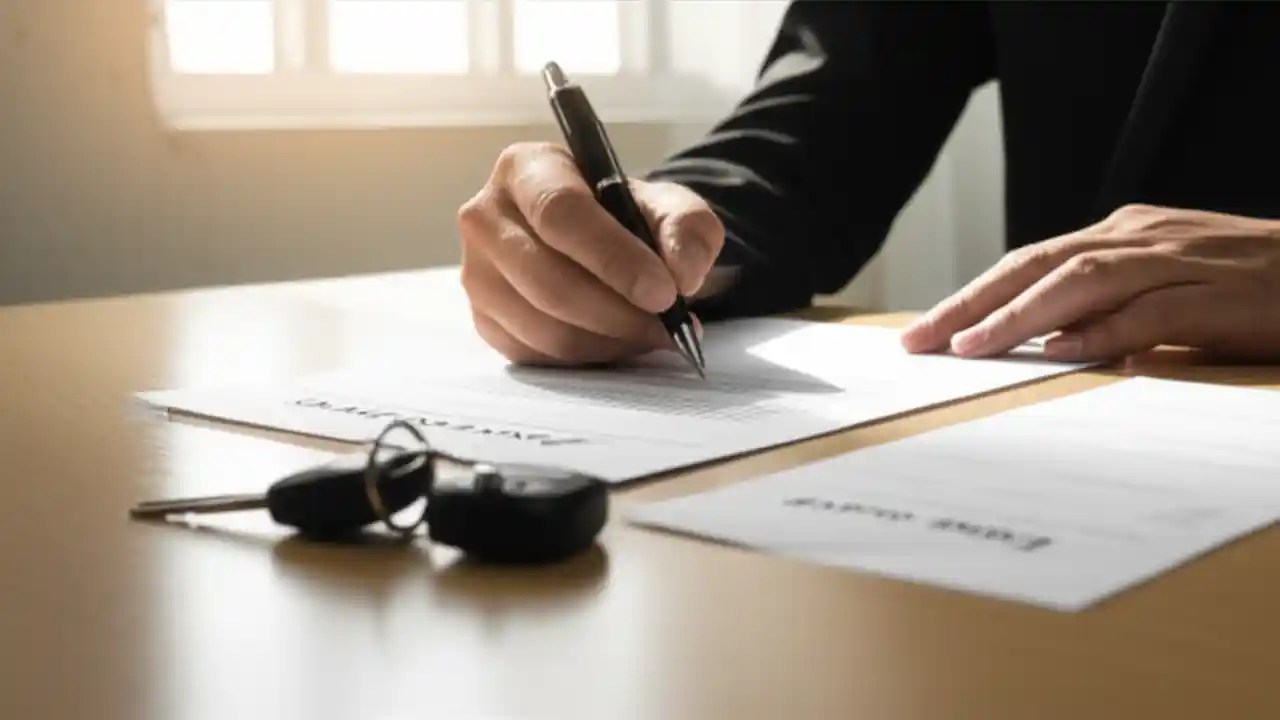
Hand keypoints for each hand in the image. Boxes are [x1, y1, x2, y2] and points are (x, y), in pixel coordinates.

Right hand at [457, 142, 722, 364]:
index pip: (559, 212)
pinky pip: (536, 354)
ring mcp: (477, 273)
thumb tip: (683, 272)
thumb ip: (687, 227)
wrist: (599, 246)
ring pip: (543, 325)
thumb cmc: (626, 218)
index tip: (664, 293)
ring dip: (609, 339)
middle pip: (547, 279)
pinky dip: (588, 356)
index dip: (613, 257)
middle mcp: (486, 218)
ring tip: (653, 333)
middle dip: (618, 312)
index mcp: (525, 169)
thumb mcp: (668, 206)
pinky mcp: (484, 320)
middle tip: (669, 325)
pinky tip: (620, 341)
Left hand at [900, 204, 1279, 361]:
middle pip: (1038, 264)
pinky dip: (1102, 331)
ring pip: (1081, 279)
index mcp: (1123, 234)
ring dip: (1020, 314)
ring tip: (970, 346)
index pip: (1029, 261)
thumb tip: (1045, 341)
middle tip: (921, 340)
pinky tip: (1060, 351)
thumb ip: (1107, 307)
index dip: (973, 295)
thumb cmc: (1244, 289)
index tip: (925, 330)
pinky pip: (1149, 311)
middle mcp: (1142, 237)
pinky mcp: (1219, 293)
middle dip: (973, 302)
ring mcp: (1181, 260)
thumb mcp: (1163, 288)